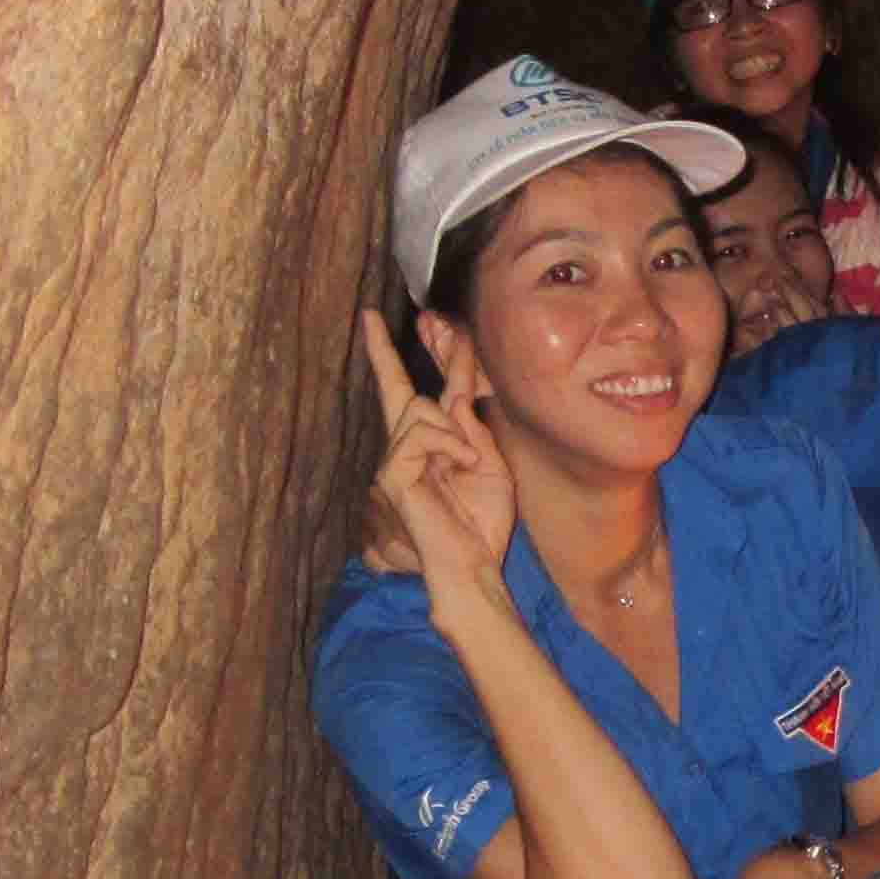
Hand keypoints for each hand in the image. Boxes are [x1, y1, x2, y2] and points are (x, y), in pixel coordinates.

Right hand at [359, 315, 512, 596]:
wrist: (473, 562)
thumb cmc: (482, 523)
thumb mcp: (491, 464)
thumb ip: (472, 428)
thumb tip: (456, 394)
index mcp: (437, 442)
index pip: (428, 390)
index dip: (430, 354)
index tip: (422, 319)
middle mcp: (411, 446)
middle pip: (400, 387)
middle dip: (390, 350)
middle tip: (388, 316)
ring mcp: (397, 460)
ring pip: (419, 408)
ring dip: (454, 430)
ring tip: (470, 460)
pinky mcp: (393, 475)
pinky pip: (419, 435)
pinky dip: (449, 446)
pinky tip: (463, 465)